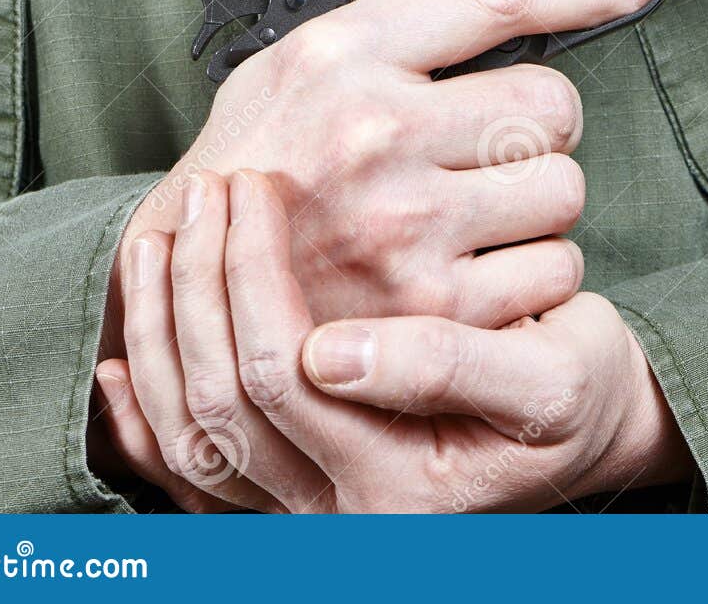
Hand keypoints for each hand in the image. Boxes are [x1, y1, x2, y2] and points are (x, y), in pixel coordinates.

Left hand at [98, 171, 690, 511]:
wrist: (587, 434)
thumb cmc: (577, 395)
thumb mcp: (550, 379)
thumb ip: (449, 367)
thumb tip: (333, 352)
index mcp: (397, 487)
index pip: (286, 375)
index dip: (256, 276)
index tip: (256, 192)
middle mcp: (338, 515)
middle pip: (223, 406)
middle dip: (202, 288)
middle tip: (206, 193)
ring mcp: (307, 515)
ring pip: (194, 437)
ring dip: (162, 337)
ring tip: (158, 243)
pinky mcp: (293, 498)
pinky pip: (194, 472)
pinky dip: (146, 420)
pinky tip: (120, 363)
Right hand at [104, 0, 654, 353]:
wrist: (189, 291)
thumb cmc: (255, 172)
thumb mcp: (300, 67)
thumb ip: (401, 32)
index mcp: (344, 57)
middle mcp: (375, 132)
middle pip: (553, 103)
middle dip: (538, 127)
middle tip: (483, 151)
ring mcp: (405, 224)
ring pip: (564, 189)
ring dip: (537, 205)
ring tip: (471, 215)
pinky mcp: (433, 309)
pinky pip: (555, 270)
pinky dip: (532, 273)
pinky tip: (476, 270)